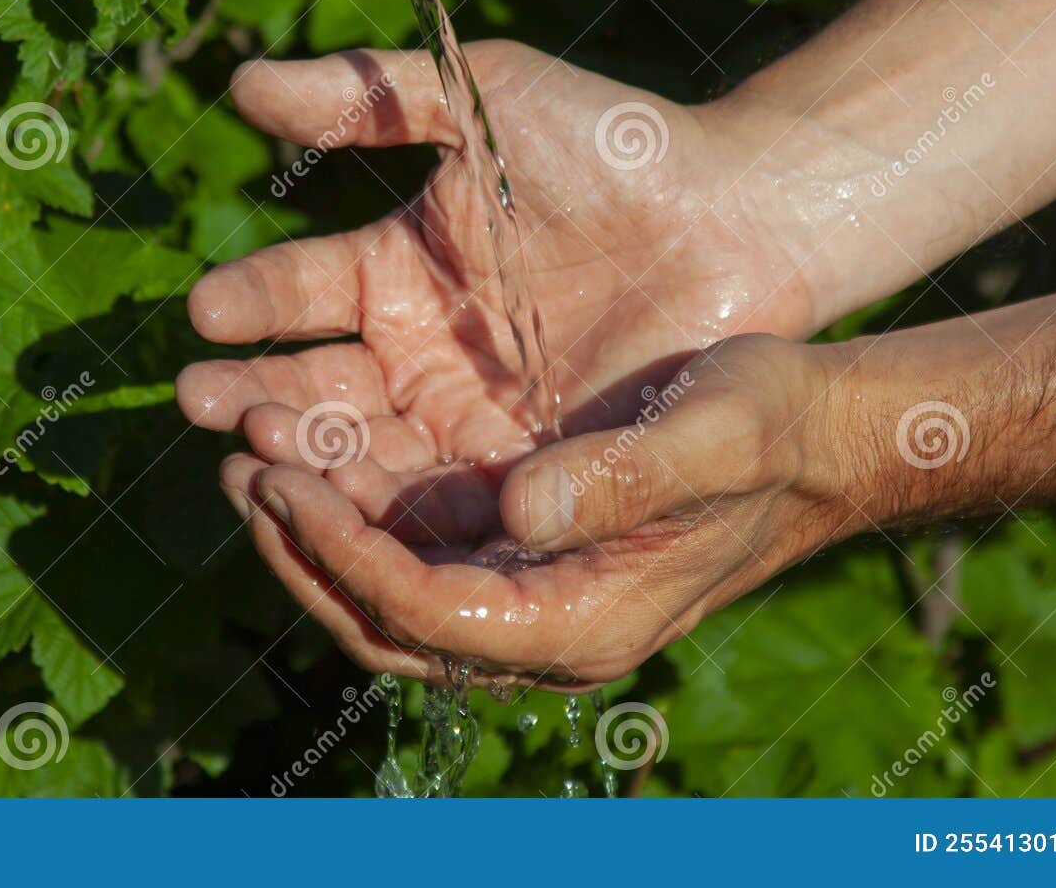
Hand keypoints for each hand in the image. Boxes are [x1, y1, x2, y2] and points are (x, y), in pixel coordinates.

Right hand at [178, 40, 822, 544]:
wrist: (738, 214)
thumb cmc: (613, 144)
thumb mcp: (486, 98)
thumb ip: (371, 93)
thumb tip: (238, 85)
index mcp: (397, 271)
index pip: (298, 292)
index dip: (250, 302)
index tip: (205, 311)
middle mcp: (417, 354)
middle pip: (313, 386)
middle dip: (252, 394)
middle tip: (204, 400)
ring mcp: (468, 419)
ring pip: (365, 450)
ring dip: (307, 457)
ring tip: (255, 457)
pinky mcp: (525, 469)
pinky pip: (444, 497)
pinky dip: (391, 507)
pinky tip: (347, 509)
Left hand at [216, 334, 847, 687]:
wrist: (814, 435)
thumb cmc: (773, 429)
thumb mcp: (712, 437)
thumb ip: (621, 480)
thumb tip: (515, 512)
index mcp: (586, 619)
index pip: (428, 612)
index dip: (344, 554)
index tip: (281, 479)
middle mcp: (548, 626)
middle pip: (390, 623)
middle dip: (306, 553)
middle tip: (240, 470)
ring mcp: (535, 597)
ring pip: (394, 594)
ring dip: (321, 535)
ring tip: (255, 455)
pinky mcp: (529, 557)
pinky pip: (423, 554)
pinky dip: (365, 513)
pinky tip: (328, 449)